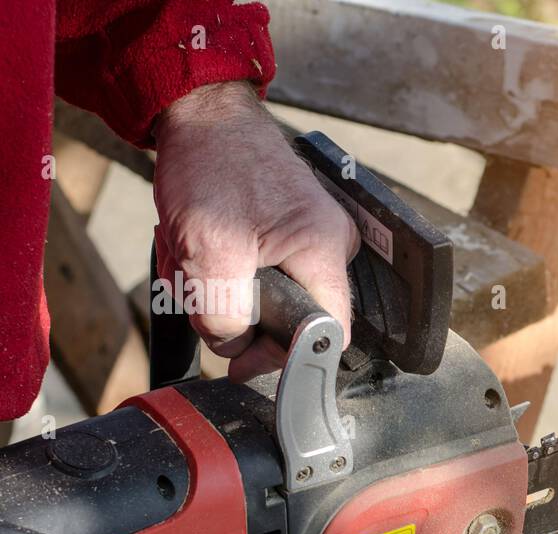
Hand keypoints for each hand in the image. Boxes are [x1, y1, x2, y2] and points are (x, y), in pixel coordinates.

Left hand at [152, 82, 358, 380]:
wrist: (199, 112)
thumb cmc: (209, 167)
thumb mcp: (206, 251)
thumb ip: (226, 313)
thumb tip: (234, 348)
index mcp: (325, 252)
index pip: (327, 335)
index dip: (284, 357)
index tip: (241, 360)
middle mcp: (330, 247)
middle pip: (291, 321)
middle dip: (237, 315)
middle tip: (197, 286)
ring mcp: (310, 238)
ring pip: (268, 300)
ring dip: (220, 291)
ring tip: (192, 256)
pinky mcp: (289, 230)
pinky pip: (259, 274)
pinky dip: (221, 270)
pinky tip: (200, 248)